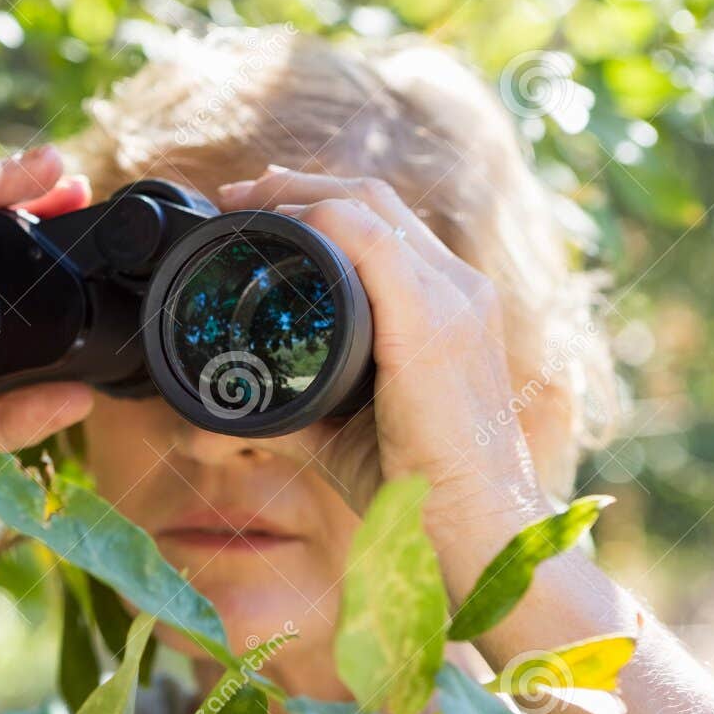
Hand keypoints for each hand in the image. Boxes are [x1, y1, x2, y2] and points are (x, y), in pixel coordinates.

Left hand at [215, 168, 551, 561]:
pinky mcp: (436, 324)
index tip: (258, 210)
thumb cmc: (418, 490)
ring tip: (244, 200)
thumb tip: (241, 395)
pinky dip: (320, 222)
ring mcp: (455, 300)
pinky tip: (280, 226)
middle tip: (238, 195)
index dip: (319, 203)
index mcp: (449, 308)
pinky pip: (373, 242)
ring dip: (301, 192)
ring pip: (372, 206)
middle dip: (301, 184)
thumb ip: (301, 401)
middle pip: (377, 200)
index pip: (385, 225)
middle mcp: (460, 290)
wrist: (476, 528)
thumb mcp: (345, 431)